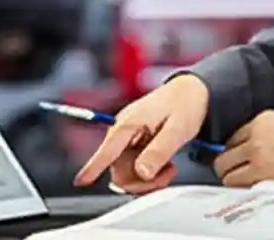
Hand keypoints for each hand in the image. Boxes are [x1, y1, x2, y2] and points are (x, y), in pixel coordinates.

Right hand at [73, 74, 210, 193]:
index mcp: (130, 122)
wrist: (192, 92)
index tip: (81, 180)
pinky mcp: (134, 143)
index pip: (107, 148)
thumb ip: (159, 151)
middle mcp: (123, 129)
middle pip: (118, 169)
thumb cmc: (185, 104)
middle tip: (166, 176)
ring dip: (146, 179)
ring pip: (126, 171)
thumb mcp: (178, 129)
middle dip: (140, 180)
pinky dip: (148, 173)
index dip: (94, 166)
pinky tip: (164, 166)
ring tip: (168, 169)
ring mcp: (128, 137)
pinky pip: (133, 167)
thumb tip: (142, 172)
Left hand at [212, 110, 273, 187]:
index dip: (235, 151)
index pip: (233, 137)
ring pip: (226, 171)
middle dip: (228, 166)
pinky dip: (241, 188)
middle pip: (224, 154)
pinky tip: (253, 188)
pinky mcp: (262, 172)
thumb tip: (254, 148)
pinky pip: (238, 183)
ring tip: (244, 183)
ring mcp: (257, 154)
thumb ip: (267, 133)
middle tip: (235, 173)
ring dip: (232, 178)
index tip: (239, 159)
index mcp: (262, 119)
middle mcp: (255, 134)